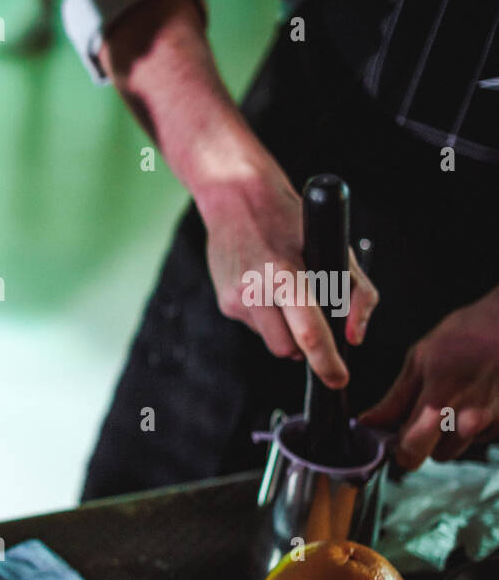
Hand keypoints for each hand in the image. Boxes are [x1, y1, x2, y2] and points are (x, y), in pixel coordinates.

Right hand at [97, 0, 376, 387]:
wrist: (238, 200)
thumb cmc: (292, 221)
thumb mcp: (335, 247)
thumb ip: (356, 294)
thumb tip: (355, 336)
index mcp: (287, 275)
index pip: (308, 333)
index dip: (326, 362)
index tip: (338, 379)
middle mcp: (257, 290)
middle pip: (286, 349)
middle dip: (302, 345)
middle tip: (312, 325)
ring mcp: (236, 298)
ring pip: (270, 340)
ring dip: (283, 329)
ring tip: (284, 294)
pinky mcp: (223, 302)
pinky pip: (254, 325)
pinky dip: (266, 315)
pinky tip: (264, 286)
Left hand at [360, 288, 498, 468]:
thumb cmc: (463, 335)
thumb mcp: (419, 360)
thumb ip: (394, 400)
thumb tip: (368, 423)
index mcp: (439, 405)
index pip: (413, 451)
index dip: (402, 451)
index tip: (397, 441)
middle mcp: (469, 421)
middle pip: (439, 455)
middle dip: (430, 441)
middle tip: (426, 415)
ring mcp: (492, 423)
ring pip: (462, 446)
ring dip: (453, 433)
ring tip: (455, 400)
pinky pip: (483, 435)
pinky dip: (476, 424)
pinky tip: (476, 397)